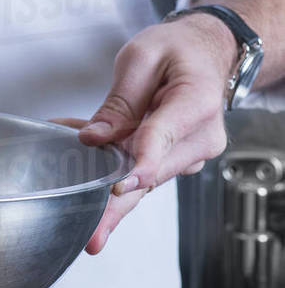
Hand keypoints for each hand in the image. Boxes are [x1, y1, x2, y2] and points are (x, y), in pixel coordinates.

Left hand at [55, 13, 232, 254]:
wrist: (208, 53)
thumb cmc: (179, 51)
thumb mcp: (142, 57)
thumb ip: (120, 99)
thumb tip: (94, 137)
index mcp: (196, 103)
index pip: (163, 138)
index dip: (139, 164)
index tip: (118, 186)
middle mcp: (200, 137)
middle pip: (153, 175)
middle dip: (118, 206)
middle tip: (94, 236)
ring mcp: (190, 154)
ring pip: (145, 182)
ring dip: (107, 195)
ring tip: (82, 222)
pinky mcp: (175, 161)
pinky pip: (141, 172)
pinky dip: (110, 175)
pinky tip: (79, 177)